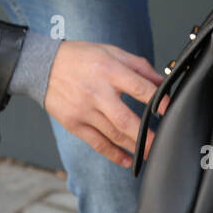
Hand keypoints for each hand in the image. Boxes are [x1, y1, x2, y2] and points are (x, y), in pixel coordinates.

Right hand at [42, 41, 169, 167]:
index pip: (140, 89)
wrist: (42, 65)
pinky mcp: (74, 123)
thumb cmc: (80, 57)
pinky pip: (97, 143)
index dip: (158, 101)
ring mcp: (84, 110)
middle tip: (162, 143)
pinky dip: (113, 154)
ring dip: (134, 147)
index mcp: (109, 71)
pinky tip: (126, 160)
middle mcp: (97, 92)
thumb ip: (138, 66)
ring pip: (113, 135)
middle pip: (126, 120)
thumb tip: (162, 81)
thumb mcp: (111, 51)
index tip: (171, 110)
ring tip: (149, 153)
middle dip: (147, 135)